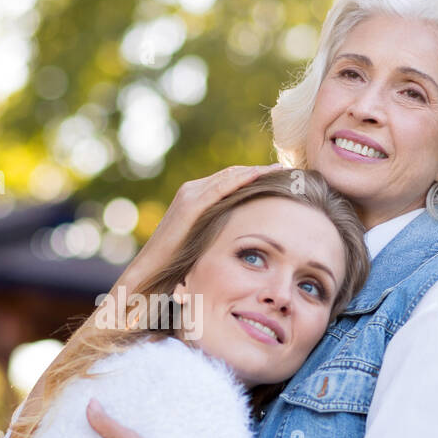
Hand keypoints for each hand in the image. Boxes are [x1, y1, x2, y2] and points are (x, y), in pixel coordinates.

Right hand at [143, 163, 285, 264]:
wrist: (151, 267)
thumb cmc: (176, 261)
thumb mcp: (202, 240)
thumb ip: (217, 230)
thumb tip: (239, 237)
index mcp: (195, 196)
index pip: (230, 179)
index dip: (254, 176)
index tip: (278, 177)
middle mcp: (192, 190)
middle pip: (233, 173)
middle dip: (260, 170)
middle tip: (286, 169)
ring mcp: (190, 195)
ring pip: (230, 175)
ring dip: (256, 171)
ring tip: (280, 170)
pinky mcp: (190, 205)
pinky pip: (221, 187)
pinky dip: (242, 179)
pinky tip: (260, 175)